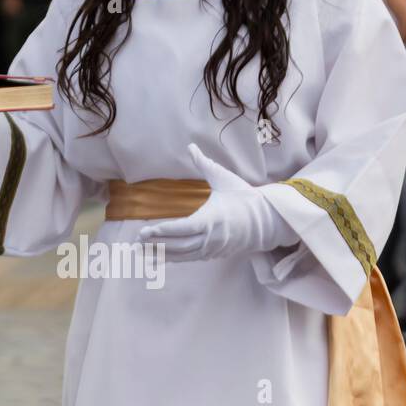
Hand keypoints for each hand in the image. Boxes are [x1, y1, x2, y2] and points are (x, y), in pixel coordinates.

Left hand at [138, 143, 297, 261]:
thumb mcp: (224, 179)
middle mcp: (211, 237)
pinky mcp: (214, 254)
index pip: (182, 228)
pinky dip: (173, 259)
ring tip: (142, 251)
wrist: (268, 220)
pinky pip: (191, 259)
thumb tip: (190, 146)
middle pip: (179, 245)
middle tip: (137, 241)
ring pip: (183, 255)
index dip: (163, 231)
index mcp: (211, 219)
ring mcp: (213, 248)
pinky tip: (158, 257)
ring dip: (161, 254)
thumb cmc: (244, 197)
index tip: (145, 231)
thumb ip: (204, 164)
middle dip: (156, 244)